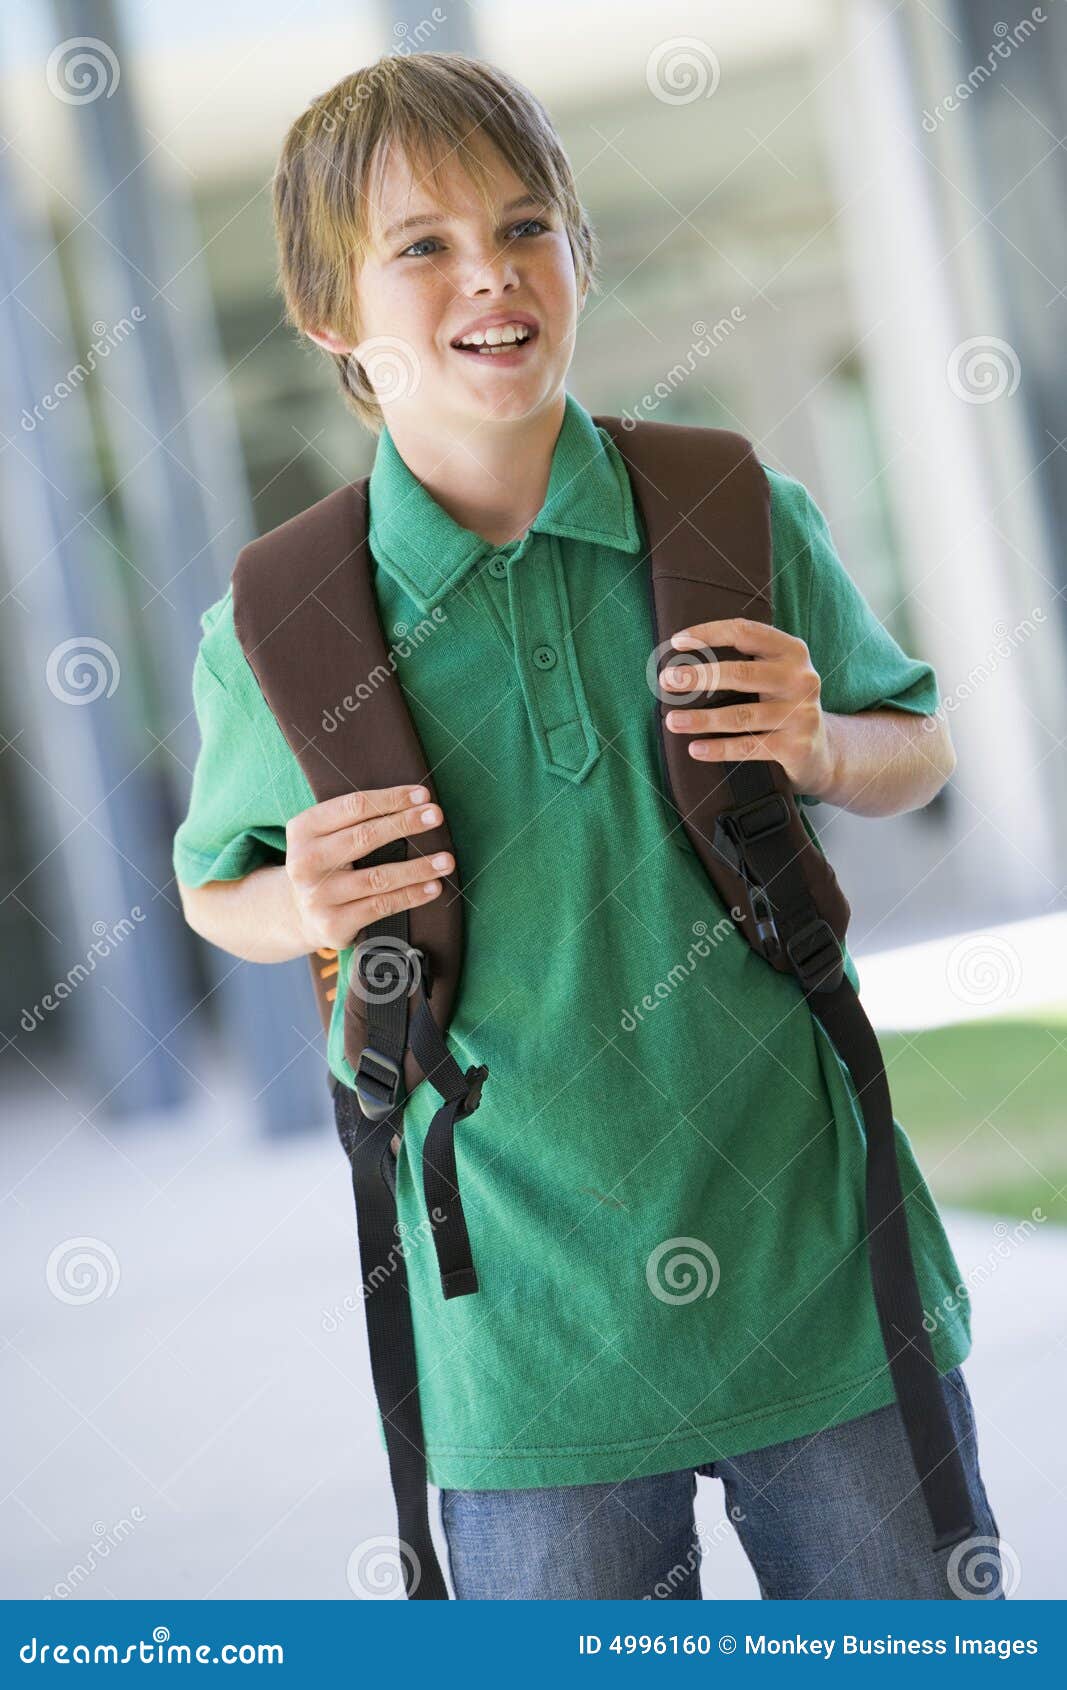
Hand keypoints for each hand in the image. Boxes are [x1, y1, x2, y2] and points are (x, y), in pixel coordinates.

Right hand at [285, 784, 452, 952]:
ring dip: (418, 867)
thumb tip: (414, 804)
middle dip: (406, 823)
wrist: (298, 914)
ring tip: (446, 860)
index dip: (391, 799)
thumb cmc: (326, 864)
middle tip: (437, 816)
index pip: (353, 806)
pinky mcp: (334, 924)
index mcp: (303, 829)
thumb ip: (355, 820)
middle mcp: (305, 862)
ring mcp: (318, 896)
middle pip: (365, 837)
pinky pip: (382, 906)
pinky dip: (411, 896)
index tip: (422, 795)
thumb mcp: (325, 835)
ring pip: (378, 877)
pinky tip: (433, 887)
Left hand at [660, 617, 835, 797]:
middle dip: (699, 676)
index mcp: (792, 652)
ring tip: (672, 721)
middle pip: (741, 673)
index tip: (676, 642)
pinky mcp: (795, 746)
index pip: (746, 632)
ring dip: (701, 719)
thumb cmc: (783, 705)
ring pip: (740, 715)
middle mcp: (801, 679)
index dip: (709, 634)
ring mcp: (801, 714)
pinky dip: (718, 749)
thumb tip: (682, 659)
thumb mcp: (775, 675)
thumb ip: (745, 660)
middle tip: (667, 681)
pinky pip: (748, 747)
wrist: (822, 751)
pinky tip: (694, 749)